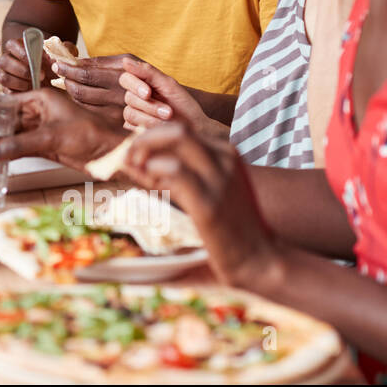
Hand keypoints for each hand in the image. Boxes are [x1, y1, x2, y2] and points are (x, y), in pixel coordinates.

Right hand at [0, 36, 74, 91]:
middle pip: (3, 61)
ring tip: (35, 84)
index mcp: (20, 47)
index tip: (35, 59)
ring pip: (3, 77)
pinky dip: (18, 92)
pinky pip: (6, 91)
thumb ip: (64, 49)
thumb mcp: (64, 55)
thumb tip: (54, 55)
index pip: (11, 44)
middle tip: (40, 75)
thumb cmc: (56, 65)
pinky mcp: (9, 90)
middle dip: (21, 69)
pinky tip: (31, 91)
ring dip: (19, 82)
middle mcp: (10, 60)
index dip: (20, 51)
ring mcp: (8, 75)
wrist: (57, 83)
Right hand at [0, 88, 125, 171]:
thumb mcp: (51, 136)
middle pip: (7, 119)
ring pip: (12, 135)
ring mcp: (41, 129)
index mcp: (41, 98)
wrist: (112, 154)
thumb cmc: (91, 134)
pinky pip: (20, 148)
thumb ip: (18, 145)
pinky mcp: (45, 146)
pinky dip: (7, 154)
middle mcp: (39, 112)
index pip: (6, 102)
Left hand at [51, 52, 141, 120]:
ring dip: (70, 90)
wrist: (167, 107)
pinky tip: (77, 95)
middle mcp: (119, 93)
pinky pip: (89, 111)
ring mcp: (117, 110)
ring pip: (82, 101)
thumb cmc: (145, 79)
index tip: (58, 63)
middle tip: (59, 70)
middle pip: (81, 89)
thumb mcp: (128, 62)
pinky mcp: (116, 122)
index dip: (69, 68)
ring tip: (67, 81)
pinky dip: (79, 102)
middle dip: (66, 78)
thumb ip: (102, 62)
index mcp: (122, 75)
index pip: (86, 73)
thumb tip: (77, 61)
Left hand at [117, 122, 280, 289]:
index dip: (150, 139)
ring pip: (175, 139)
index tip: (134, 157)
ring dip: (145, 152)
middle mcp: (225, 159)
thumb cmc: (226, 225)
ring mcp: (219, 178)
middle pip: (176, 129)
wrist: (257, 258)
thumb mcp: (202, 190)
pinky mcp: (208, 202)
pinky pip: (175, 171)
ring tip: (136, 174)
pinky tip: (150, 187)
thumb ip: (172, 173)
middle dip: (144, 140)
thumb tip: (131, 160)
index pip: (179, 129)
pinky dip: (153, 172)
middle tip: (128, 160)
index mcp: (225, 153)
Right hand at [118, 57, 222, 140]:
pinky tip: (160, 128)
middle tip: (168, 112)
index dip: (134, 85)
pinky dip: (148, 127)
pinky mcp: (134, 128)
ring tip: (168, 120)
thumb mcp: (169, 85)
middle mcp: (135, 98)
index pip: (126, 79)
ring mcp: (134, 113)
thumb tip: (125, 61)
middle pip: (128, 97)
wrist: (194, 128)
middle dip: (150, 106)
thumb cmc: (184, 105)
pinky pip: (131, 127)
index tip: (148, 93)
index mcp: (142, 83)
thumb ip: (148, 72)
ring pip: (130, 113)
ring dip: (150, 118)